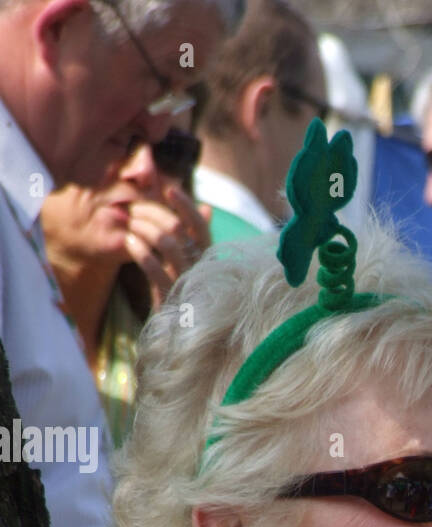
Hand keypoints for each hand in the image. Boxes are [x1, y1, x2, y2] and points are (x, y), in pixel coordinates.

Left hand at [124, 185, 211, 307]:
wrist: (179, 337)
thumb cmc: (184, 294)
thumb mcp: (191, 264)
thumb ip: (196, 237)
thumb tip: (208, 207)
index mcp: (206, 259)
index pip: (200, 227)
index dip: (186, 206)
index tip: (169, 189)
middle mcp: (200, 269)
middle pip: (178, 229)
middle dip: (152, 212)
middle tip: (133, 207)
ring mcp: (186, 283)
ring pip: (167, 244)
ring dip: (143, 227)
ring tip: (128, 222)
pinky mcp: (170, 298)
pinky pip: (154, 269)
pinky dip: (139, 251)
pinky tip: (128, 241)